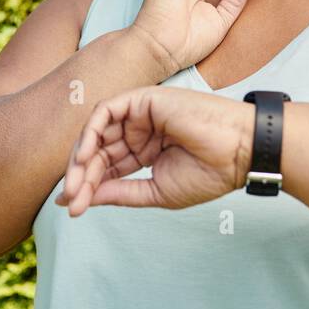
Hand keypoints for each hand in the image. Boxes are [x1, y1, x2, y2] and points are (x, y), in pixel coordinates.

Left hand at [54, 86, 255, 214]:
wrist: (239, 153)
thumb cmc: (209, 174)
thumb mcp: (155, 191)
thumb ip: (120, 192)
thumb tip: (83, 200)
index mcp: (146, 150)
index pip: (108, 167)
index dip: (88, 186)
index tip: (71, 208)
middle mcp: (140, 130)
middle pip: (98, 151)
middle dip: (81, 176)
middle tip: (69, 201)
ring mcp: (140, 114)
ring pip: (97, 132)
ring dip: (81, 158)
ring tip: (75, 185)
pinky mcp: (142, 99)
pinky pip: (105, 112)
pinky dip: (91, 133)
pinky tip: (84, 158)